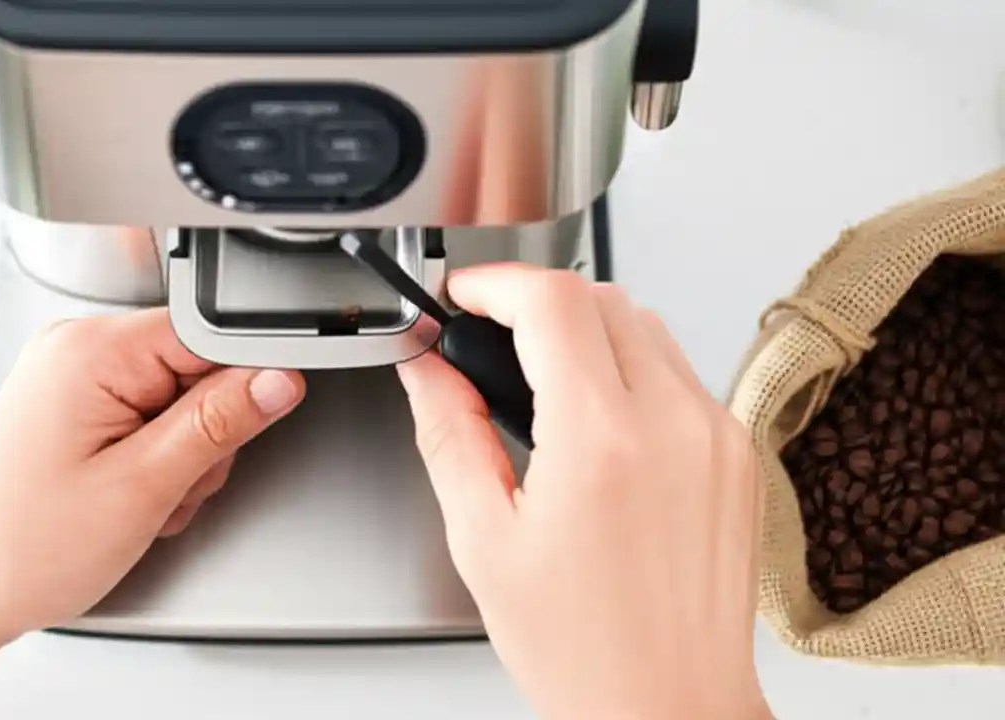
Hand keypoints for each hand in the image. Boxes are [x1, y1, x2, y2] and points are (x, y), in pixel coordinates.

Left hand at [0, 309, 305, 638]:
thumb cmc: (23, 548)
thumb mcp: (143, 485)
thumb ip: (219, 422)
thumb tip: (277, 378)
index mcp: (90, 350)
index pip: (209, 330)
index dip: (240, 383)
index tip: (244, 426)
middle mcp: (76, 350)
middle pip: (197, 368)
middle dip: (204, 434)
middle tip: (167, 485)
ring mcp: (71, 380)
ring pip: (178, 401)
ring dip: (179, 459)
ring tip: (138, 499)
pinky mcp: (73, 409)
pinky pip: (146, 419)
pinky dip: (153, 463)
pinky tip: (126, 496)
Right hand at [398, 266, 769, 719]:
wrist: (670, 708)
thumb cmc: (584, 649)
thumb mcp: (484, 540)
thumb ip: (449, 434)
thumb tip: (428, 369)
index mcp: (602, 442)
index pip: (553, 300)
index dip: (496, 281)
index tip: (466, 295)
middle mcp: (674, 425)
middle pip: (602, 297)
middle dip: (537, 303)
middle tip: (493, 341)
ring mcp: (717, 435)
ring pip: (646, 326)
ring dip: (588, 332)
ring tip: (544, 387)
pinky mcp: (739, 452)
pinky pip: (680, 373)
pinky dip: (632, 371)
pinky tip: (600, 424)